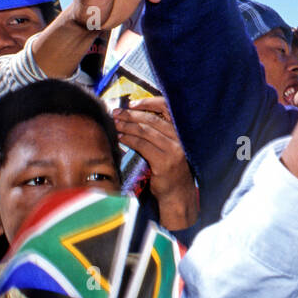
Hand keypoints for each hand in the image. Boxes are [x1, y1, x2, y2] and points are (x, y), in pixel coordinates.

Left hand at [112, 97, 197, 231]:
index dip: (148, 103)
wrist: (178, 194)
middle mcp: (180, 138)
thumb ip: (159, 131)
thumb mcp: (169, 146)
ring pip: (146, 131)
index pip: (166, 108)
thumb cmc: (170, 169)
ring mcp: (174, 150)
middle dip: (131, 114)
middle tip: (116, 112)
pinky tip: (120, 137)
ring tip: (115, 123)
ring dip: (127, 125)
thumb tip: (135, 115)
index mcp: (181, 131)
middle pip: (152, 119)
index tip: (132, 103)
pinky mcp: (164, 162)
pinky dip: (129, 139)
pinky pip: (142, 145)